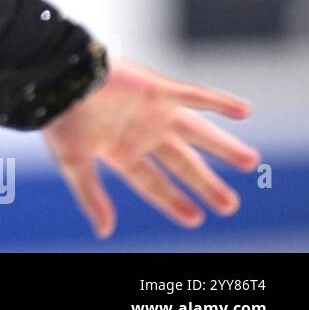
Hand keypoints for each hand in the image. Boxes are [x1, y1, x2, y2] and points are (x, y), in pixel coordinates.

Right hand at [41, 56, 261, 238]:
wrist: (58, 77)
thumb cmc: (60, 119)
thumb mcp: (74, 163)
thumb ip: (91, 196)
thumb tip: (104, 231)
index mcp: (121, 153)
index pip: (153, 183)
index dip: (174, 201)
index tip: (196, 219)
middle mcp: (141, 133)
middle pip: (182, 163)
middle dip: (205, 183)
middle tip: (229, 205)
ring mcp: (152, 112)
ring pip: (197, 132)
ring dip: (223, 147)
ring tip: (250, 162)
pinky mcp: (158, 89)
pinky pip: (197, 96)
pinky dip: (220, 102)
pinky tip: (244, 111)